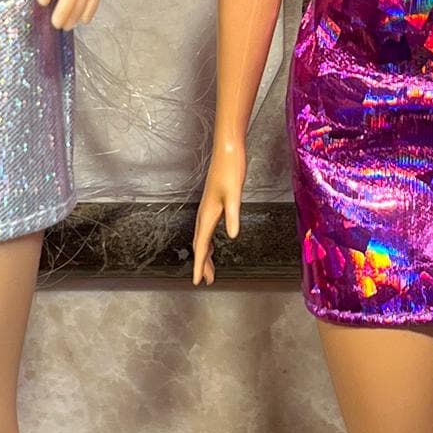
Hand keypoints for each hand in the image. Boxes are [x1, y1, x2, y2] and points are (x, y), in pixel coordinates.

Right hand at [192, 137, 244, 285]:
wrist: (227, 151)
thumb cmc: (231, 171)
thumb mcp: (235, 194)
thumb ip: (233, 216)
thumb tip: (233, 236)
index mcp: (208, 214)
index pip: (201, 245)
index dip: (199, 264)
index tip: (198, 281)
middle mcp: (205, 213)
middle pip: (201, 244)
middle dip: (202, 263)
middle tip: (206, 280)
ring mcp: (209, 208)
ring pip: (203, 237)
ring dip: (205, 254)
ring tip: (210, 269)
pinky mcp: (214, 204)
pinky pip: (207, 229)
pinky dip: (208, 241)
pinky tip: (213, 245)